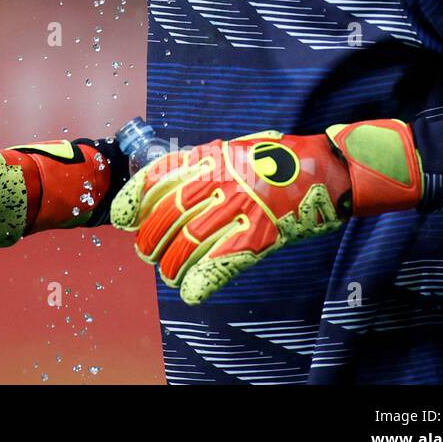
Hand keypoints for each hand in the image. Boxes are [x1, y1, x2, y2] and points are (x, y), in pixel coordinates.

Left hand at [109, 120, 421, 304]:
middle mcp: (218, 181)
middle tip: (146, 251)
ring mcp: (238, 209)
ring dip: (171, 264)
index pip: (156, 177)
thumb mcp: (230, 151)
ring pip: (188, 244)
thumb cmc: (274, 161)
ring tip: (168, 272)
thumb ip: (198, 167)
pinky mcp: (259, 236)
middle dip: (150, 238)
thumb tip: (158, 191)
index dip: (133, 199)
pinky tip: (189, 290)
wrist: (324, 169)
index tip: (119, 217)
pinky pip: (219, 263)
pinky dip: (200, 280)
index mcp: (208, 157)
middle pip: (167, 216)